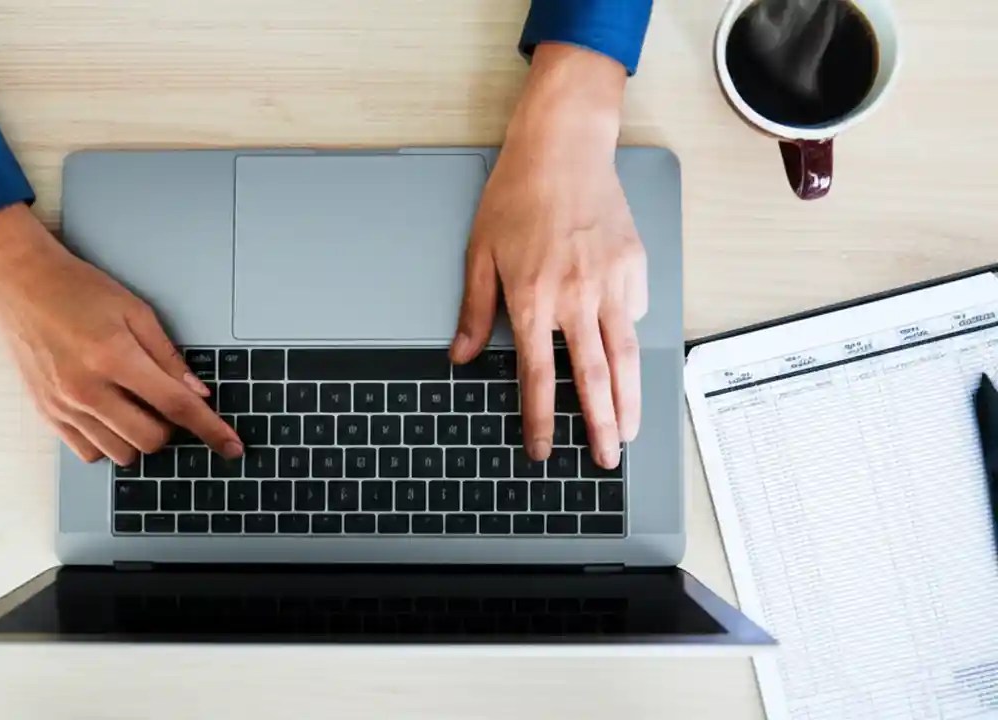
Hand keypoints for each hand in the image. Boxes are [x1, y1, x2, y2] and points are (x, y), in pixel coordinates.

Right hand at [0, 204, 242, 464]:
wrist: (20, 283)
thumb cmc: (77, 290)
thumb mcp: (135, 310)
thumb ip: (168, 356)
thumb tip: (198, 393)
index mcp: (114, 357)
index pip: (176, 406)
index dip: (210, 430)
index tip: (231, 447)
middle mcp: (87, 388)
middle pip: (151, 439)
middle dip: (169, 427)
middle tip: (163, 399)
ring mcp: (64, 405)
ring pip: (122, 453)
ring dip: (138, 436)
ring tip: (131, 402)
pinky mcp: (47, 414)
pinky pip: (90, 452)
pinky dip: (109, 441)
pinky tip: (109, 412)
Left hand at [452, 45, 646, 468]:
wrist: (564, 148)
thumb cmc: (517, 194)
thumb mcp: (480, 252)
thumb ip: (476, 310)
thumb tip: (463, 356)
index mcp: (532, 298)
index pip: (538, 376)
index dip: (540, 419)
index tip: (543, 450)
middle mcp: (576, 297)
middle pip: (593, 378)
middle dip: (599, 426)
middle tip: (605, 459)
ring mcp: (612, 283)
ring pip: (626, 356)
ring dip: (630, 401)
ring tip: (628, 431)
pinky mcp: (636, 266)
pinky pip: (636, 314)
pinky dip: (631, 339)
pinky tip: (627, 357)